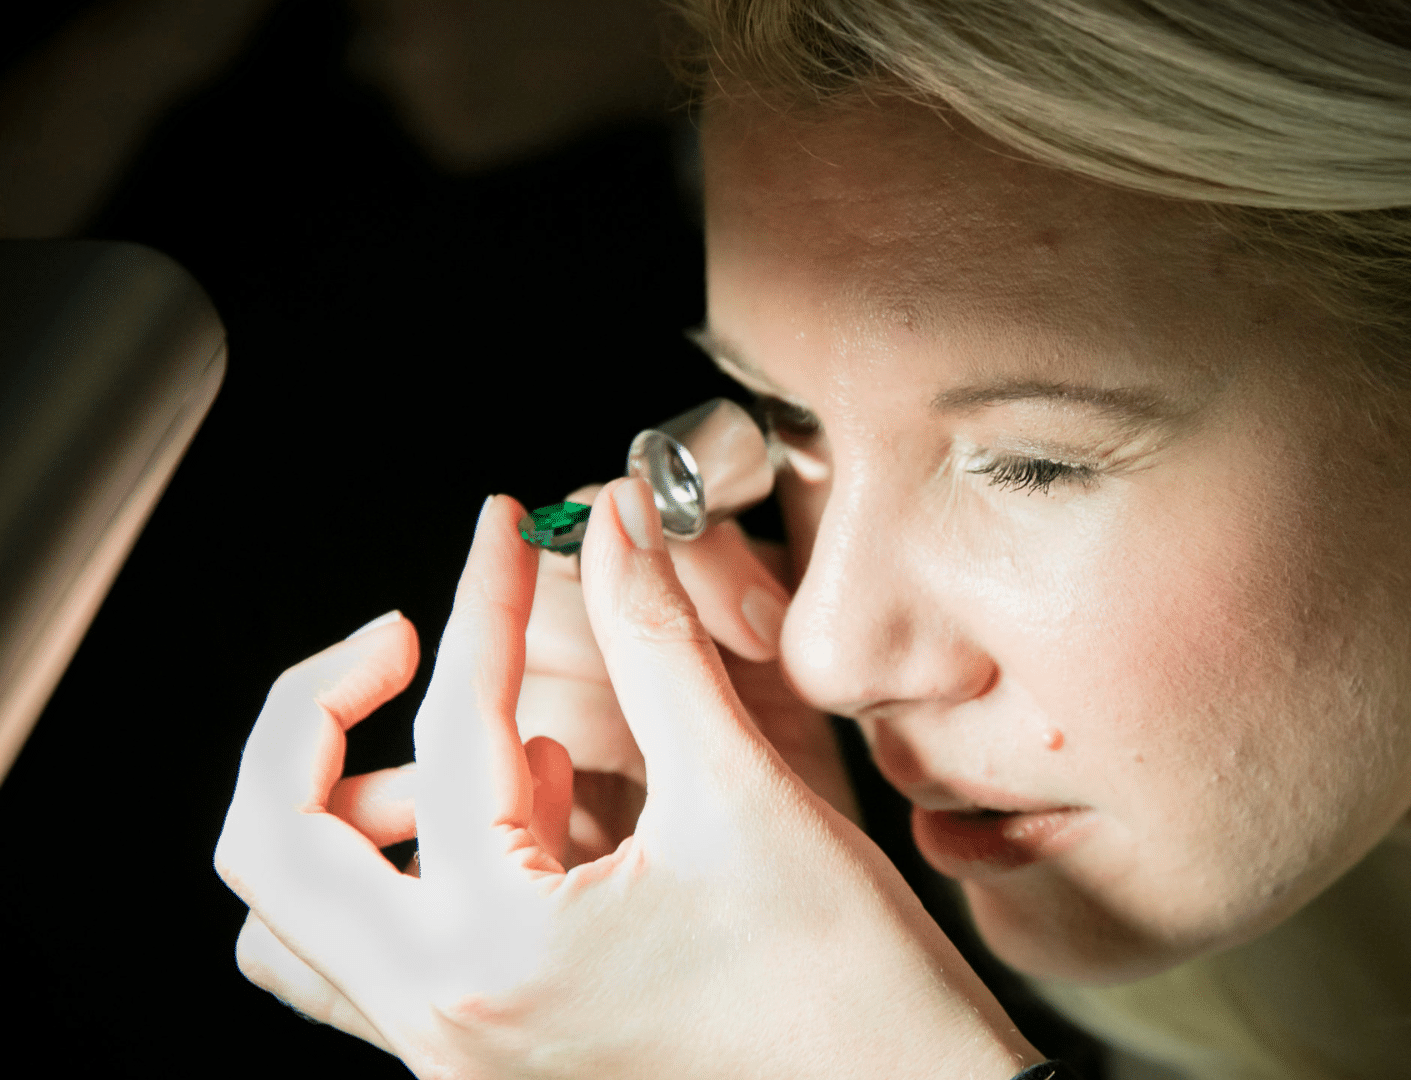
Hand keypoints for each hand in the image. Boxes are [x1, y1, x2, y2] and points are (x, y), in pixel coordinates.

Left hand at [215, 484, 1040, 1077]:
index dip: (482, 604)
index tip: (505, 531)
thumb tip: (609, 526)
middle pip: (273, 850)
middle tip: (400, 641)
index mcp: (493, 955)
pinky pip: (381, 966)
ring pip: (301, 925)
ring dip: (346, 815)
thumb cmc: (845, 989)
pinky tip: (528, 814)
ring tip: (458, 750)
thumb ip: (654, 645)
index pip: (450, 734)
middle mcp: (443, 1023)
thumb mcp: (740, 796)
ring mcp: (459, 1059)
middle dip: (316, 718)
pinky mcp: (495, 1065)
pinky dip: (412, 874)